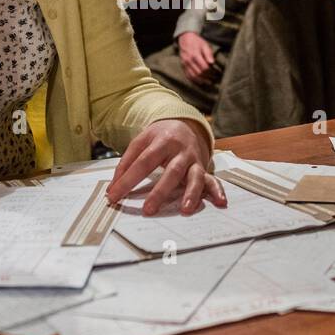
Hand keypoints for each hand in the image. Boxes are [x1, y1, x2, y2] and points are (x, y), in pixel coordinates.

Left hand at [106, 119, 226, 216]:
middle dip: (160, 192)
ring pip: (194, 177)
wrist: (185, 124)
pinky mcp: (203, 169)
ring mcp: (194, 161)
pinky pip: (212, 180)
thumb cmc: (161, 137)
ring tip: (185, 209)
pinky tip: (221, 202)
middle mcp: (180, 151)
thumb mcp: (141, 141)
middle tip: (148, 209)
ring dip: (191, 193)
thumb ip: (127, 162)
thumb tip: (113, 186)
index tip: (114, 195)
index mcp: (162, 141)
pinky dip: (218, 191)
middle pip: (171, 171)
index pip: (143, 162)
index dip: (127, 179)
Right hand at [177, 31, 217, 86]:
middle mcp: (188, 61)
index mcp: (195, 55)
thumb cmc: (197, 42)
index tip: (216, 73)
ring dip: (201, 80)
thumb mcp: (204, 45)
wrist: (185, 38)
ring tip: (208, 82)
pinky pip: (187, 76)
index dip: (210, 72)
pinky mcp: (182, 66)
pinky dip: (194, 80)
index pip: (204, 68)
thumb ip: (208, 54)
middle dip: (207, 77)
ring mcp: (184, 64)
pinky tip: (200, 82)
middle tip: (214, 79)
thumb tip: (212, 62)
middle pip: (199, 73)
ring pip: (193, 76)